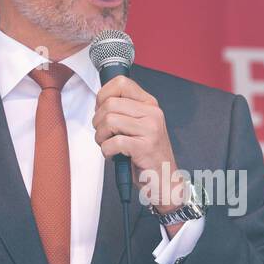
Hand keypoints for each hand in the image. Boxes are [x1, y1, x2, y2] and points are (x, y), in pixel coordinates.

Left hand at [93, 76, 185, 216]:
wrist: (166, 181)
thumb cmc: (148, 155)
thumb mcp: (139, 126)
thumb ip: (124, 111)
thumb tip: (100, 102)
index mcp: (150, 104)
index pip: (121, 83)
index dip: (103, 95)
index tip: (101, 109)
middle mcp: (152, 113)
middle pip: (110, 104)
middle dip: (98, 121)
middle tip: (104, 134)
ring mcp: (150, 129)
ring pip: (109, 121)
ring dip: (101, 137)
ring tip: (108, 145)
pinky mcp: (145, 147)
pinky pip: (114, 142)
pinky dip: (107, 151)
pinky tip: (114, 155)